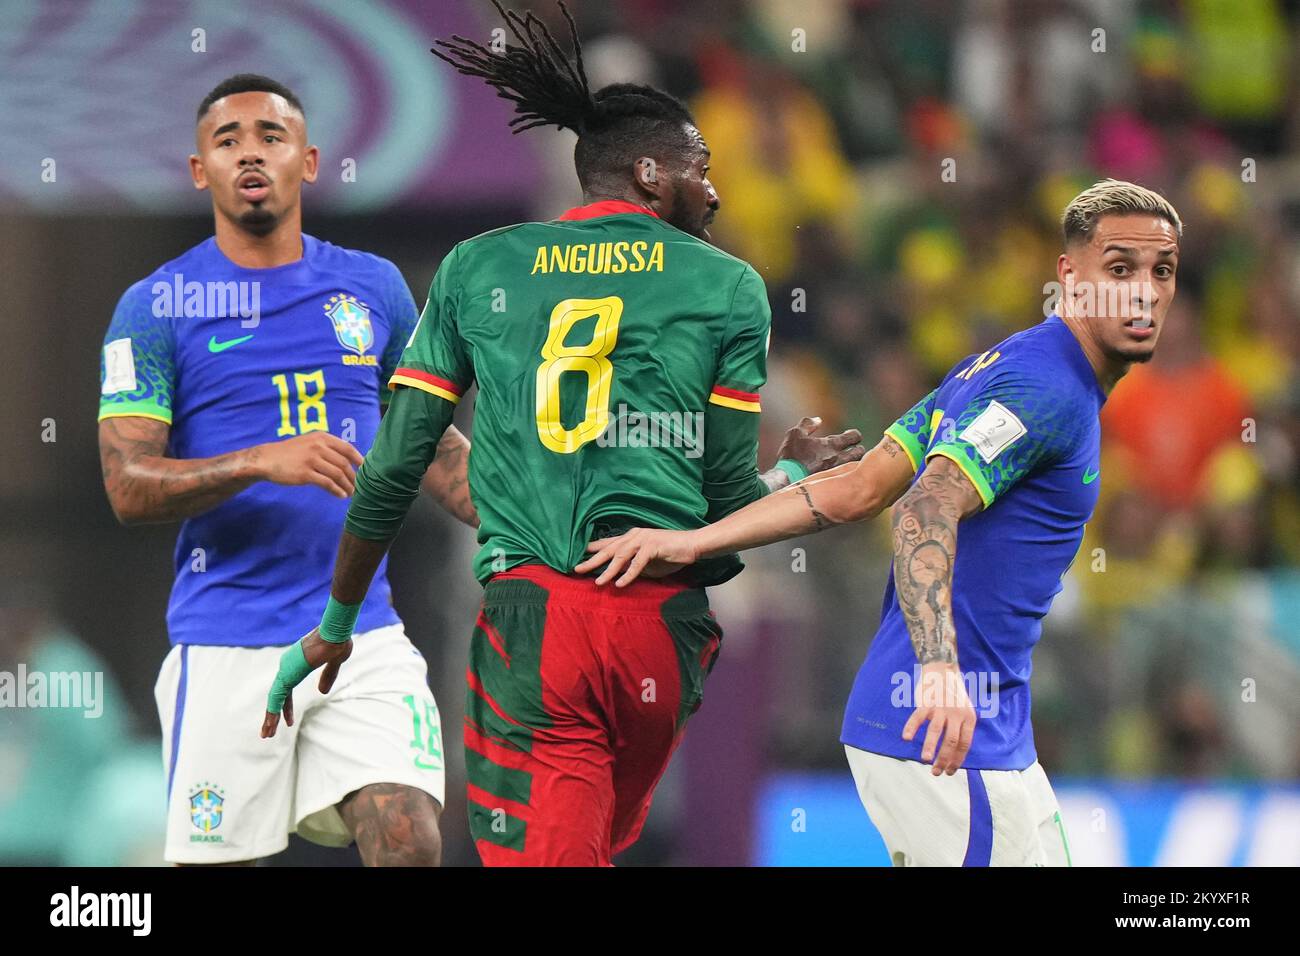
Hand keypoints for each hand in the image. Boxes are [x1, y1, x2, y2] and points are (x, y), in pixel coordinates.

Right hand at [251, 433, 364, 497]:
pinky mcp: (305, 473)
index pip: (347, 448)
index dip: (359, 459)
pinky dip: (336, 491)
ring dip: (347, 485)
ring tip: (351, 493)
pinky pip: (327, 483)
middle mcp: (318, 446)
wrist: (267, 459)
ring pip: (337, 474)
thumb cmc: (291, 453)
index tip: (366, 470)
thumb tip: (348, 460)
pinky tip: (340, 496)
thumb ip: (327, 447)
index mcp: (322, 437)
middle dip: (354, 477)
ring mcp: (312, 460)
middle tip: (358, 486)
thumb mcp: (309, 442)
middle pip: (344, 463)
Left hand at [261, 628, 352, 737]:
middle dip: (273, 715)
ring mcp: (287, 670)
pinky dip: (273, 711)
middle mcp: (288, 666)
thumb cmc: (337, 641)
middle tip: (268, 732)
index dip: (286, 707)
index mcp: (297, 663)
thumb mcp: (335, 662)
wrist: (335, 632)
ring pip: (274, 698)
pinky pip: (277, 697)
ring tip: (266, 734)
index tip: (288, 721)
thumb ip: (328, 676)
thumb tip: (321, 692)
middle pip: (277, 695)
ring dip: (270, 717)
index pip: (286, 690)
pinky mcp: (288, 674)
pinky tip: (270, 724)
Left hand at [574, 528, 699, 586]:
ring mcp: (643, 540)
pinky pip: (638, 562)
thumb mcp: (646, 563)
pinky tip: (620, 584)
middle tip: (577, 569)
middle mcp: (634, 536)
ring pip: (621, 556)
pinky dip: (629, 574)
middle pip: (609, 549)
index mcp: (631, 537)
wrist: (692, 545)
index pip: (608, 543)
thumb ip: (631, 566)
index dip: (593, 549)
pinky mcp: (653, 546)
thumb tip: (616, 576)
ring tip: (598, 581)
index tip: (577, 556)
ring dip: (609, 570)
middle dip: (592, 560)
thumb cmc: (670, 554)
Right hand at [776, 416, 865, 477]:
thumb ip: (808, 424)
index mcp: (832, 444)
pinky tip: (841, 476)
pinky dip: (847, 475)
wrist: (787, 480)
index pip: (855, 436)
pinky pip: (847, 478)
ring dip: (854, 463)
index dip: (854, 435)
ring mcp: (837, 473)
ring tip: (848, 463)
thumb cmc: (791, 456)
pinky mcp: (834, 485)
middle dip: (858, 449)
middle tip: (852, 449)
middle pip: (860, 453)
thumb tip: (818, 420)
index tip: (849, 436)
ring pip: (855, 467)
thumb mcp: (795, 434)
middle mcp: (838, 458)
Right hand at [902, 661, 976, 775]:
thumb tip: (955, 752)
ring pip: (936, 732)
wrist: (943, 668)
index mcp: (969, 718)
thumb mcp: (965, 709)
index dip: (957, 760)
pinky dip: (911, 728)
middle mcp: (956, 714)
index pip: (964, 745)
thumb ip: (962, 726)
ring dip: (930, 748)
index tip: (950, 771)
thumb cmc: (953, 692)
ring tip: (925, 760)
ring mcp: (941, 708)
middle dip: (944, 760)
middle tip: (936, 772)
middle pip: (951, 742)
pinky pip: (918, 718)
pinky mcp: (927, 702)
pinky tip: (906, 738)